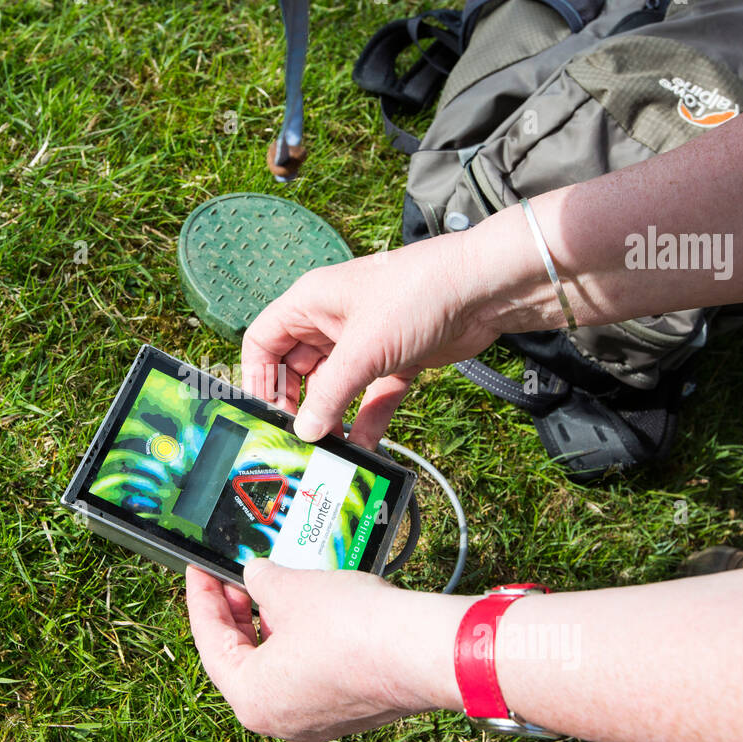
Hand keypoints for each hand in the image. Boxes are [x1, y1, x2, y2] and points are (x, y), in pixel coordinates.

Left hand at [185, 558, 465, 741]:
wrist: (422, 649)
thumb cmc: (353, 627)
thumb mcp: (291, 589)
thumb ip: (261, 580)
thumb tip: (255, 575)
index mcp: (252, 698)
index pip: (209, 642)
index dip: (202, 598)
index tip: (199, 571)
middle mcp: (279, 720)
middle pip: (241, 658)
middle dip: (236, 613)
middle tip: (234, 577)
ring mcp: (315, 719)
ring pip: (277, 666)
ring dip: (270, 625)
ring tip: (276, 585)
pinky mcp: (347, 709)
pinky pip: (308, 673)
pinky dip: (300, 641)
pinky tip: (310, 608)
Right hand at [240, 233, 502, 448]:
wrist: (484, 289)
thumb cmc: (416, 293)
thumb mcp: (363, 348)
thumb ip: (330, 394)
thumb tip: (305, 432)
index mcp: (310, 303)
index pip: (263, 342)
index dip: (257, 378)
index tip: (263, 415)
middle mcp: (332, 321)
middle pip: (296, 370)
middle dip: (296, 406)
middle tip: (297, 440)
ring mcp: (365, 341)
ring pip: (335, 387)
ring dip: (331, 417)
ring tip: (327, 452)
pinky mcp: (396, 359)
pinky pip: (371, 396)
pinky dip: (366, 419)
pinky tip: (362, 447)